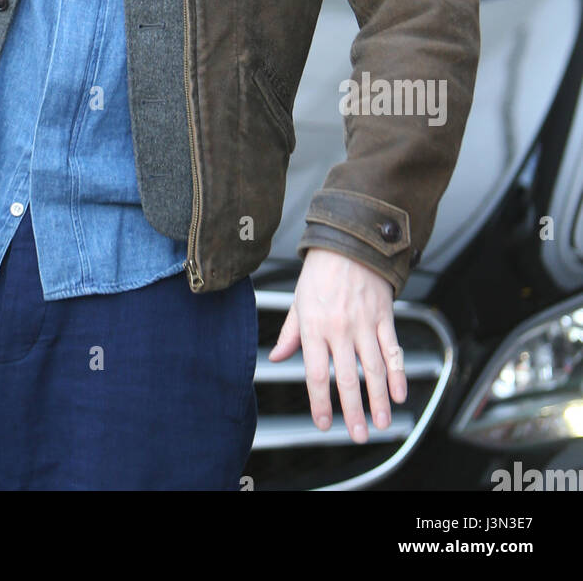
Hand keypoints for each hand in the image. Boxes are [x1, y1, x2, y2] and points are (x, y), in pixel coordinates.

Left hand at [268, 248, 405, 442]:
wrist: (350, 240)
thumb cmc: (320, 271)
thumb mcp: (298, 300)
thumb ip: (290, 333)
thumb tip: (276, 358)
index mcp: (313, 325)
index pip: (315, 373)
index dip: (320, 403)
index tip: (324, 425)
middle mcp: (339, 327)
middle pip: (347, 378)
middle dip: (353, 411)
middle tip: (358, 435)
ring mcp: (364, 323)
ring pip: (374, 369)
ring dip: (379, 400)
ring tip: (382, 424)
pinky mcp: (385, 316)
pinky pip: (393, 350)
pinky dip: (398, 374)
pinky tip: (399, 394)